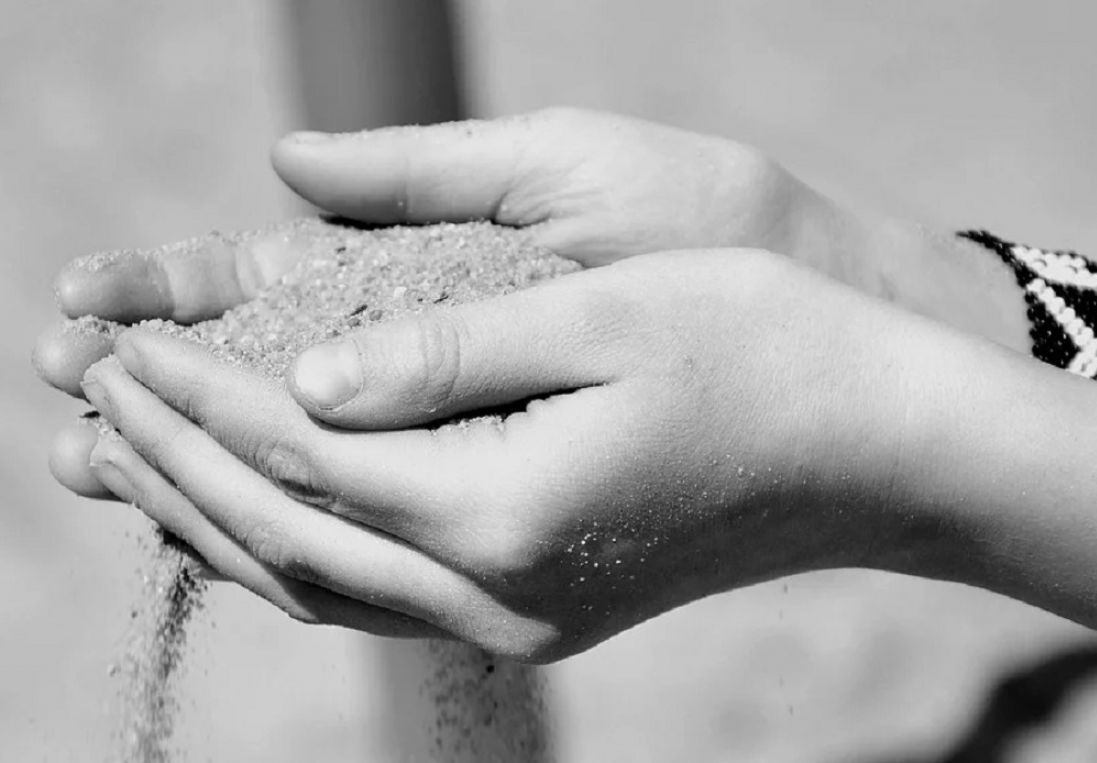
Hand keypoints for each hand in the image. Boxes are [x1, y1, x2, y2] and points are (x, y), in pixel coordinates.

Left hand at [78, 250, 946, 659]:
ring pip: (321, 584)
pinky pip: (376, 595)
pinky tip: (252, 509)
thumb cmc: (760, 352)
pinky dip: (293, 549)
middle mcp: (499, 594)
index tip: (128, 344)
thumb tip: (308, 376)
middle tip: (95, 396)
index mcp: (507, 511)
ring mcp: (518, 620)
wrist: (872, 448)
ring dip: (217, 516)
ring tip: (135, 459)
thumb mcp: (604, 317)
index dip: (202, 395)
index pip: (303, 452)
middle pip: (289, 535)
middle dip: (178, 462)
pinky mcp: (537, 612)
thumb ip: (444, 356)